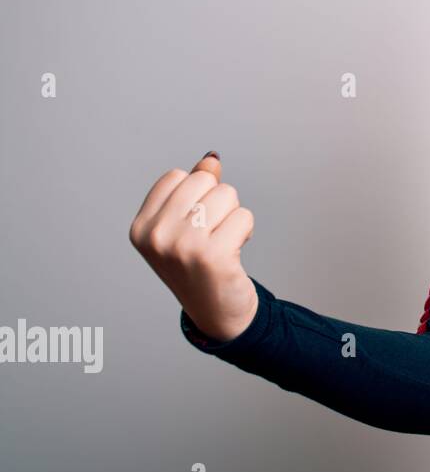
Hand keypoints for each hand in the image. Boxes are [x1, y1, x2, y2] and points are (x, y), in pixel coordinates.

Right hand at [129, 151, 257, 342]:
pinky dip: (245, 230)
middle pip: (203, 181)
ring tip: (223, 242)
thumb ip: (195, 190)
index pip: (176, 176)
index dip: (196, 194)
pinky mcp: (212, 255)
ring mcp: (182, 246)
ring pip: (226, 194)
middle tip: (212, 233)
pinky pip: (243, 216)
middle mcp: (156, 236)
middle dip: (217, 201)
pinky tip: (234, 252)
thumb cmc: (200, 264)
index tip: (193, 224)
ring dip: (233, 216)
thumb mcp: (185, 225)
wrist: (216, 312)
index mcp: (141, 227)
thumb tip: (210, 160)